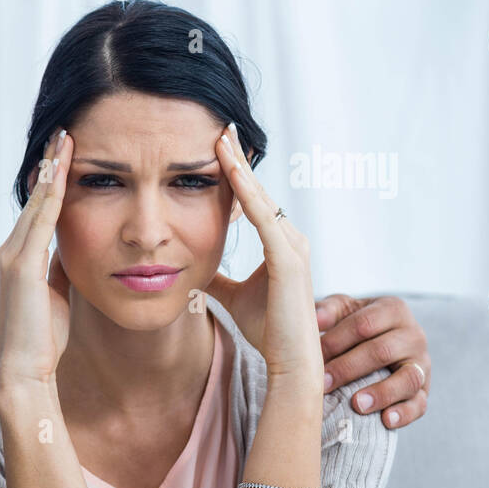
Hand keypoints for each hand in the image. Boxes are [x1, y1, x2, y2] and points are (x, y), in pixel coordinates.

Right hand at [0, 127, 73, 387]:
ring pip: (36, 204)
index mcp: (17, 259)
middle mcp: (9, 252)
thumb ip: (60, 270)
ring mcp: (12, 258)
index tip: (64, 154)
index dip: (50, 181)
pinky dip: (52, 195)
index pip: (37, 211)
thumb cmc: (43, 341)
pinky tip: (63, 173)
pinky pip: (41, 222)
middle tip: (63, 131)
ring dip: (51, 170)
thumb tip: (76, 251)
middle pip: (33, 199)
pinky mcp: (21, 268)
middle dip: (49, 165)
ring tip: (64, 140)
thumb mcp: (57, 296)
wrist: (25, 372)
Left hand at [205, 123, 320, 382]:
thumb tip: (195, 270)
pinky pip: (264, 219)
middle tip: (220, 127)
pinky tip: (230, 174)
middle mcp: (291, 238)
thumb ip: (217, 280)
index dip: (235, 174)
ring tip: (221, 140)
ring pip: (261, 199)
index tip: (216, 147)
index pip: (254, 200)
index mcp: (280, 243)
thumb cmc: (269, 330)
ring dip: (240, 169)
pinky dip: (247, 195)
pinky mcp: (289, 259)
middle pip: (259, 191)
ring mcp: (293, 246)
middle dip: (238, 160)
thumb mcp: (233, 297)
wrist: (289, 360)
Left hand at [316, 294, 430, 427]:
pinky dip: (404, 413)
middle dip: (349, 368)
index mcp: (393, 310)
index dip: (337, 340)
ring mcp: (421, 364)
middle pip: (382, 352)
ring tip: (357, 404)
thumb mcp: (343, 310)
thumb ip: (329, 310)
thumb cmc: (354, 325)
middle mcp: (413, 336)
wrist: (379, 342)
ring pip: (408, 379)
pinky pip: (420, 404)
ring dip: (382, 393)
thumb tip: (313, 319)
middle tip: (323, 384)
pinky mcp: (423, 391)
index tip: (314, 356)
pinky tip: (386, 420)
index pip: (364, 323)